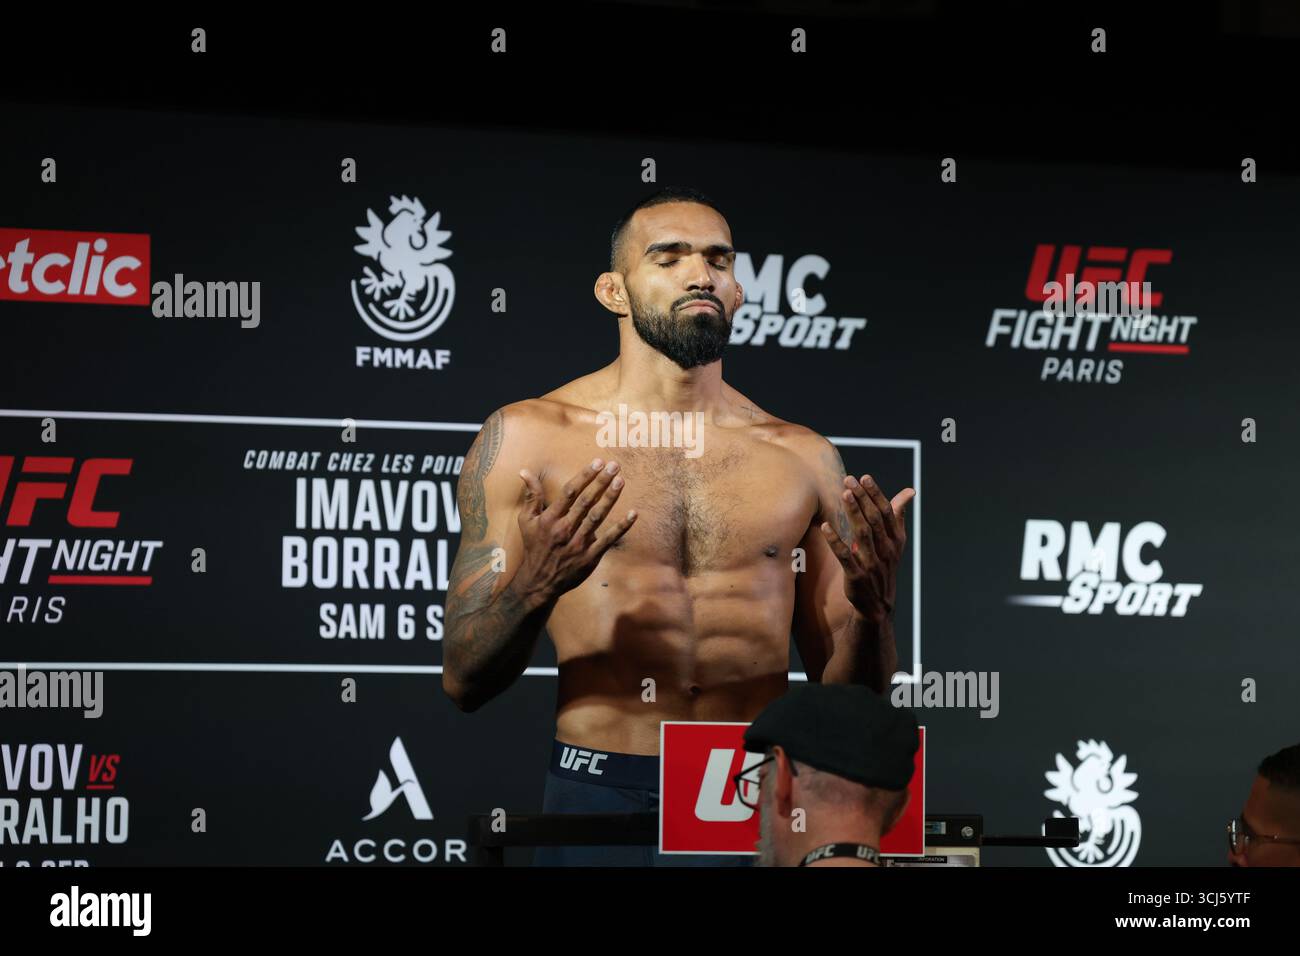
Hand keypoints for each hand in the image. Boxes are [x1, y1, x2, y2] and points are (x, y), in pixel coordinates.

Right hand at [514, 458, 636, 604]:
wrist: (539, 581)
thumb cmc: (534, 546)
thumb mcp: (526, 520)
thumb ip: (531, 495)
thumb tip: (524, 471)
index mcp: (550, 518)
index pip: (569, 492)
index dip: (584, 476)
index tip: (597, 462)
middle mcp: (564, 529)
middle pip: (586, 501)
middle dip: (601, 482)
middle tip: (614, 465)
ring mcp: (578, 544)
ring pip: (597, 517)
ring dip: (610, 498)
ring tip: (620, 481)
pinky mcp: (590, 557)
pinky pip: (608, 539)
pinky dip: (622, 527)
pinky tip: (633, 514)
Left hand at [819, 474, 913, 618]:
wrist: (879, 605)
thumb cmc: (884, 567)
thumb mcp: (895, 543)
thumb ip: (898, 516)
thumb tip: (909, 492)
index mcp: (896, 540)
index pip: (887, 512)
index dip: (876, 494)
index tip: (864, 477)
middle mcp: (886, 550)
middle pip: (874, 519)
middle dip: (862, 498)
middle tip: (849, 480)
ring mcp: (872, 564)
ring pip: (863, 534)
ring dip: (853, 513)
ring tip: (843, 494)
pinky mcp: (857, 576)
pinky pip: (845, 557)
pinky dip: (836, 541)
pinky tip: (825, 527)